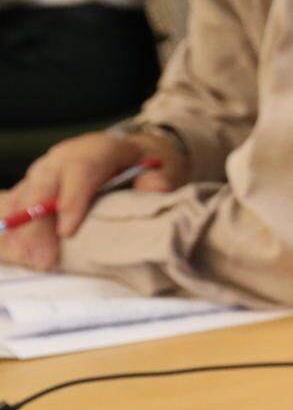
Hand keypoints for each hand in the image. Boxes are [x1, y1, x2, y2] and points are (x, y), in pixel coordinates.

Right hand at [0, 130, 187, 269]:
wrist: (128, 154)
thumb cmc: (142, 167)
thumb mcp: (159, 169)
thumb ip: (158, 181)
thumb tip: (157, 190)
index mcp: (98, 148)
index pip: (81, 169)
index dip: (72, 200)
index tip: (68, 233)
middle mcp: (65, 156)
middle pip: (44, 186)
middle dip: (39, 224)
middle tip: (42, 259)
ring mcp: (45, 170)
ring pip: (25, 197)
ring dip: (23, 231)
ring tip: (29, 261)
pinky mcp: (34, 184)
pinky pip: (17, 204)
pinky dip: (16, 228)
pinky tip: (17, 251)